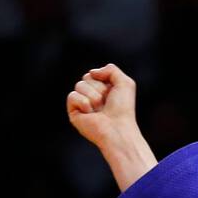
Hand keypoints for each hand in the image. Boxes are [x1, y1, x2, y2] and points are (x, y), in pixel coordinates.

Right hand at [66, 63, 157, 190]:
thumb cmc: (123, 109)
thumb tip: (91, 72)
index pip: (94, 74)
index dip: (104, 81)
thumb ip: (111, 69)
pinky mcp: (73, 112)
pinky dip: (83, 102)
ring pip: (79, 85)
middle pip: (86, 77)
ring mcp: (82, 104)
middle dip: (99, 88)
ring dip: (93, 96)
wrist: (117, 128)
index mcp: (103, 90)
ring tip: (99, 110)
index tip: (112, 94)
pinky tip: (90, 113)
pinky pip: (72, 95)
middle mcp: (92, 96)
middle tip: (106, 103)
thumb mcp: (125, 83)